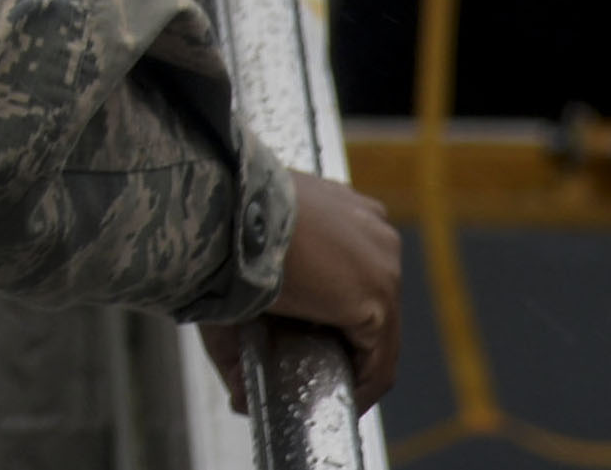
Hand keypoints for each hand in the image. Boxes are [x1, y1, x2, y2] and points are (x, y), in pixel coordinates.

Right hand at [208, 172, 401, 416]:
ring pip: (379, 336)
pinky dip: (361, 388)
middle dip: (341, 340)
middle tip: (305, 368)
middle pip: (370, 304)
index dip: (336, 313)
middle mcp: (376, 233)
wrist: (227, 212)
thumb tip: (243, 389)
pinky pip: (380, 363)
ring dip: (352, 366)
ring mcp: (384, 267)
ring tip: (318, 390)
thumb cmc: (226, 224)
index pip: (357, 272)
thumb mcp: (248, 260)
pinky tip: (336, 401)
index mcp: (349, 209)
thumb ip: (257, 315)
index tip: (305, 340)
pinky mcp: (379, 301)